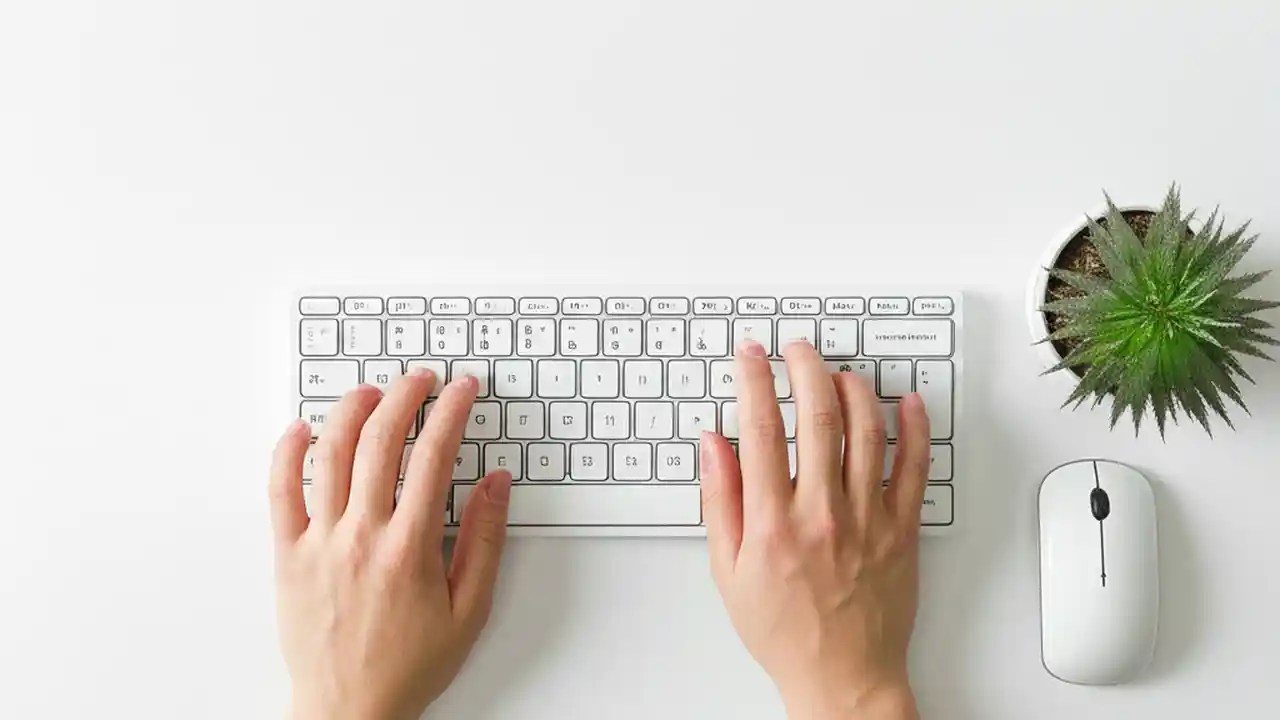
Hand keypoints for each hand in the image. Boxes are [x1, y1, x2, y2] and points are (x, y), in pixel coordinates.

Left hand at [268, 369, 512, 719]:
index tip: (463, 390)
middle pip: (381, 440)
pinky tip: (302, 428)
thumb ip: (484, 541)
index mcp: (410, 548)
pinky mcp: (287, 554)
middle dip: (406, 395)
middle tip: (421, 379)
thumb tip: (495, 485)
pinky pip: (279, 490)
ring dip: (352, 409)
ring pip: (331, 452)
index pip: (434, 456)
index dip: (452, 411)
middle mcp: (361, 536)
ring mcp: (319, 542)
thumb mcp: (470, 610)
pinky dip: (288, 451)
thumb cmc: (409, 666)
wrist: (349, 711)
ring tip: (371, 391)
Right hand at [700, 341, 929, 719]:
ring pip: (866, 432)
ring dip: (853, 389)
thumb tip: (714, 445)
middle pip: (817, 417)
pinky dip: (914, 428)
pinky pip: (915, 468)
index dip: (754, 381)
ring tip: (838, 371)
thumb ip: (720, 501)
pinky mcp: (902, 530)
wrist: (842, 677)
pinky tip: (906, 402)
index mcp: (773, 523)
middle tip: (796, 349)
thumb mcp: (727, 571)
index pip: (762, 430)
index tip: (750, 357)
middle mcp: (822, 513)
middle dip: (805, 369)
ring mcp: (868, 519)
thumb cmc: (784, 631)